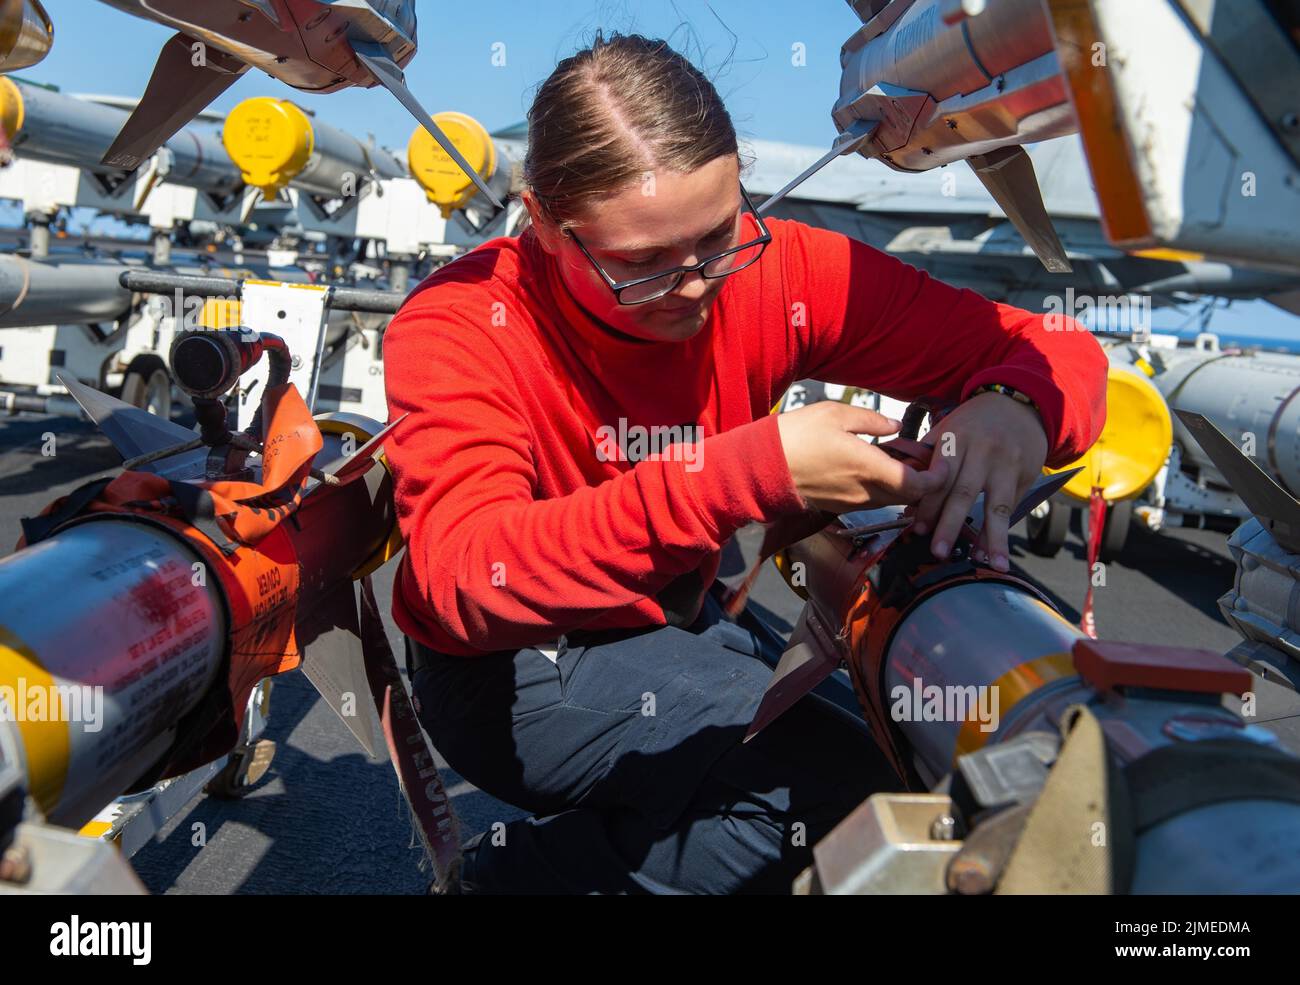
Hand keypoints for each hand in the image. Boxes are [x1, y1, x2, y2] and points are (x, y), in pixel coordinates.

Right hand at [777, 402, 948, 513]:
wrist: (763, 466)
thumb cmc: (797, 435)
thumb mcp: (836, 414)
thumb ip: (872, 422)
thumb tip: (894, 425)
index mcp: (870, 468)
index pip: (919, 485)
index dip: (939, 478)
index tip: (943, 462)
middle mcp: (865, 492)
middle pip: (910, 496)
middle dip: (925, 481)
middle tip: (925, 458)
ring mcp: (852, 503)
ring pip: (892, 499)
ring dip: (903, 484)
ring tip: (899, 458)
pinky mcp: (840, 506)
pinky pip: (872, 500)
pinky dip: (883, 488)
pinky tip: (875, 468)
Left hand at [911, 391, 1048, 569]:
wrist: (1020, 405)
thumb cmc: (974, 424)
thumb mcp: (947, 430)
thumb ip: (927, 462)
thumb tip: (908, 503)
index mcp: (957, 440)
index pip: (939, 477)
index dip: (928, 504)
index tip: (917, 528)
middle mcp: (983, 453)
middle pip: (964, 493)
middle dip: (950, 524)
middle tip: (938, 551)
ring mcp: (1007, 466)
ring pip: (997, 505)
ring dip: (992, 538)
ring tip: (987, 563)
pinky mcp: (1026, 476)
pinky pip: (1011, 508)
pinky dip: (1001, 532)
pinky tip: (993, 554)